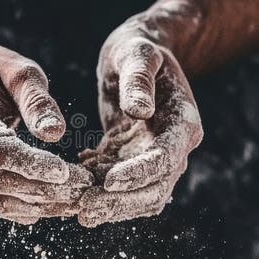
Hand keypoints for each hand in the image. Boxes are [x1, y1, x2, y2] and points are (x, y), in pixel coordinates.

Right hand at [0, 43, 91, 223]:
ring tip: (77, 200)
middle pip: (0, 180)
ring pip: (0, 201)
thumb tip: (55, 133)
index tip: (66, 171)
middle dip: (44, 188)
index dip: (31, 164)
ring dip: (41, 205)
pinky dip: (29, 209)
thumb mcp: (19, 73)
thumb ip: (36, 100)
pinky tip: (58, 204)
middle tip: (84, 186)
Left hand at [77, 18, 202, 226]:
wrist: (138, 52)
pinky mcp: (135, 158)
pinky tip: (76, 184)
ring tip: (78, 211)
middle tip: (85, 211)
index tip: (108, 181)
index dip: (138, 173)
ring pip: (141, 195)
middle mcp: (176, 145)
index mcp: (183, 121)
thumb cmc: (138, 46)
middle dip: (121, 201)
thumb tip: (139, 110)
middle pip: (155, 187)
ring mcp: (156, 154)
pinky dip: (102, 192)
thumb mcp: (136, 53)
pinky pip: (123, 186)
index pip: (164, 158)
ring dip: (113, 207)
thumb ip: (138, 79)